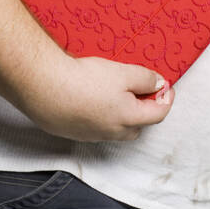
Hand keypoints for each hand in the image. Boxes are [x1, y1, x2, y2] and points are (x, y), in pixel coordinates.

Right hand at [18, 53, 173, 141]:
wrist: (43, 86)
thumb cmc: (85, 79)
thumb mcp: (124, 73)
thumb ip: (145, 79)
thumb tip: (158, 85)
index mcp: (128, 118)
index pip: (158, 115)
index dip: (166, 99)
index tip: (166, 87)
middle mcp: (110, 132)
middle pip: (136, 128)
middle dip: (144, 112)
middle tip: (141, 92)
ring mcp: (89, 135)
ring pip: (114, 130)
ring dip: (120, 116)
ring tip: (116, 95)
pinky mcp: (70, 132)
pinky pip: (92, 128)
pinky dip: (99, 117)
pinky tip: (90, 100)